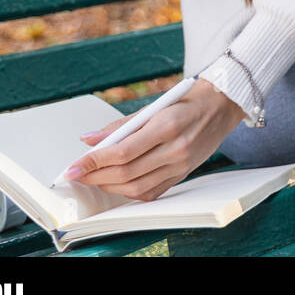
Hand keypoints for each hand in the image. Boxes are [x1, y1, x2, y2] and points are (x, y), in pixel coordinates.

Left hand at [63, 78, 245, 201]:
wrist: (221, 106)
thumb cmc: (186, 101)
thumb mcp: (154, 105)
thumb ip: (120, 125)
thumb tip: (88, 139)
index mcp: (166, 126)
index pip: (122, 152)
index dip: (94, 161)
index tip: (74, 166)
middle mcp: (175, 149)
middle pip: (126, 172)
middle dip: (95, 176)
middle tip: (77, 174)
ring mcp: (181, 165)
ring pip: (136, 187)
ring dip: (109, 186)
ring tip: (93, 179)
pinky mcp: (183, 175)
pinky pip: (151, 192)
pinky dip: (129, 192)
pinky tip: (117, 184)